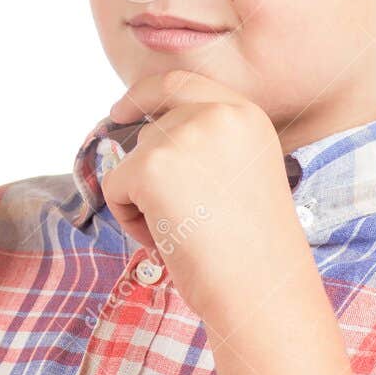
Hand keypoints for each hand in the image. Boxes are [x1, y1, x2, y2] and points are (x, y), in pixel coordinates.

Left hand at [99, 70, 296, 322]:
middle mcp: (215, 113)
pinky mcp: (150, 166)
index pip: (178, 82)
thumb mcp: (240, 175)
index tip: (119, 110)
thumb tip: (142, 140)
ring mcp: (181, 136)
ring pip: (132, 161)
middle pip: (149, 127)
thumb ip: (204, 146)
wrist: (261, 292)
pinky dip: (130, 220)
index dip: (143, 95)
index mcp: (245, 114)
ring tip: (187, 233)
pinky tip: (168, 240)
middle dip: (148, 171)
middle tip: (175, 218)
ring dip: (145, 201)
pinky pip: (114, 187)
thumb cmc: (252, 252)